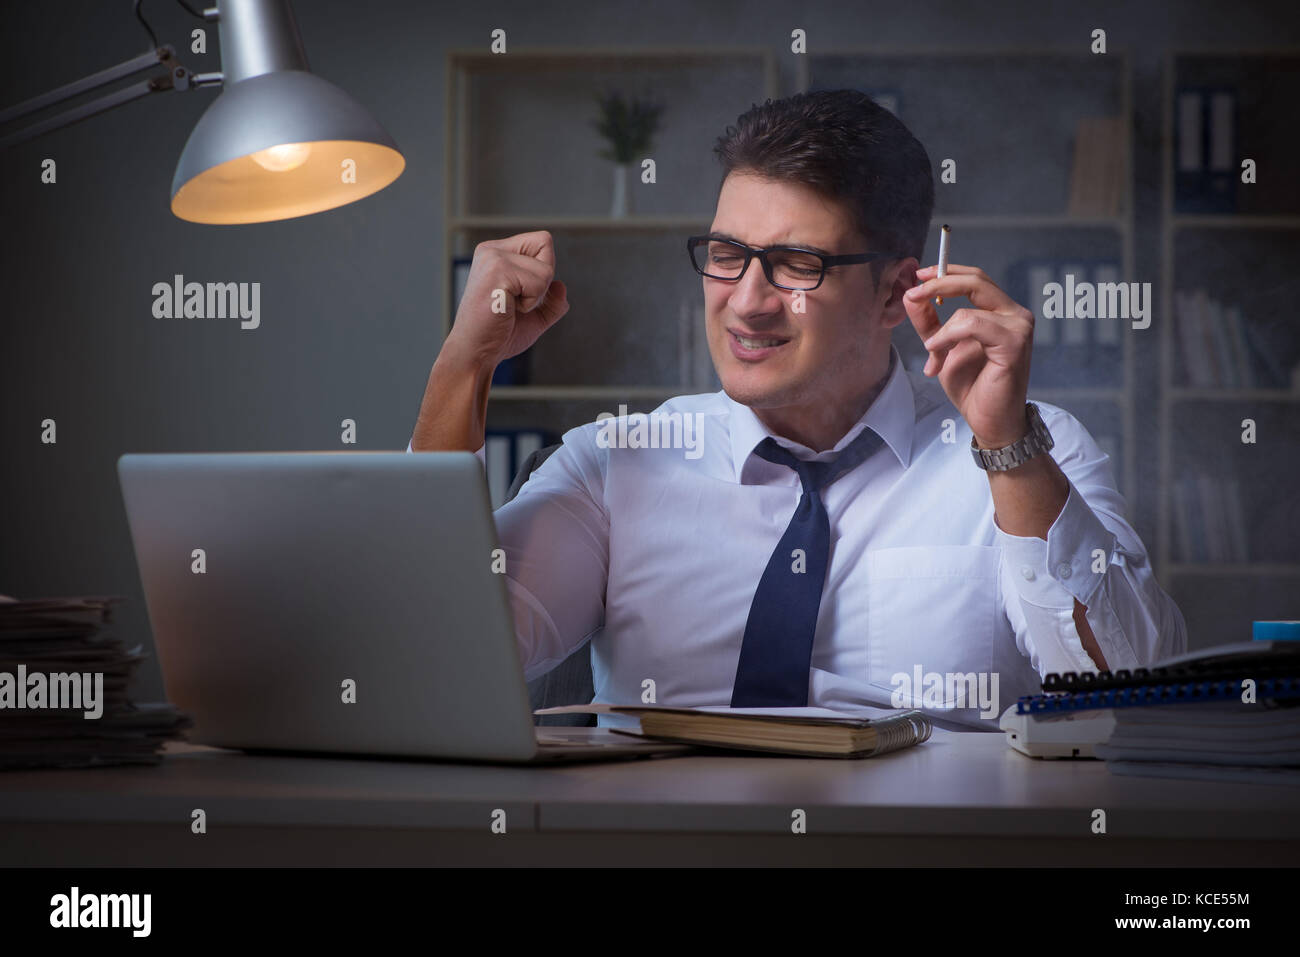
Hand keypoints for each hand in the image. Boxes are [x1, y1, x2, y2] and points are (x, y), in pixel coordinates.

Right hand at [444, 230, 569, 369]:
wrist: (477, 354)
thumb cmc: (499, 336)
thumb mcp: (535, 317)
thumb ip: (552, 301)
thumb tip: (561, 285)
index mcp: (496, 254)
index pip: (541, 242)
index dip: (544, 270)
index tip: (520, 294)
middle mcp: (491, 250)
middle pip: (545, 243)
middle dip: (543, 279)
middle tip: (516, 301)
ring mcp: (492, 258)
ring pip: (546, 268)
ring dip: (536, 296)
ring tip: (509, 307)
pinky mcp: (497, 271)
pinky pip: (539, 282)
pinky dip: (530, 303)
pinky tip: (507, 310)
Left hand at [903, 264, 1034, 448]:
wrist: (990, 420)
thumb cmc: (973, 387)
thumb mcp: (941, 347)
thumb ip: (929, 321)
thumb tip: (910, 295)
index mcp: (1001, 312)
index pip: (975, 280)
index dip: (946, 273)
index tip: (918, 275)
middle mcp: (1015, 315)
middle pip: (976, 282)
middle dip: (939, 284)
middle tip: (913, 292)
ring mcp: (1019, 327)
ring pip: (968, 309)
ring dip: (941, 332)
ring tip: (933, 355)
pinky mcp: (1014, 343)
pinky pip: (973, 325)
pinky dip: (948, 336)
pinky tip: (936, 352)